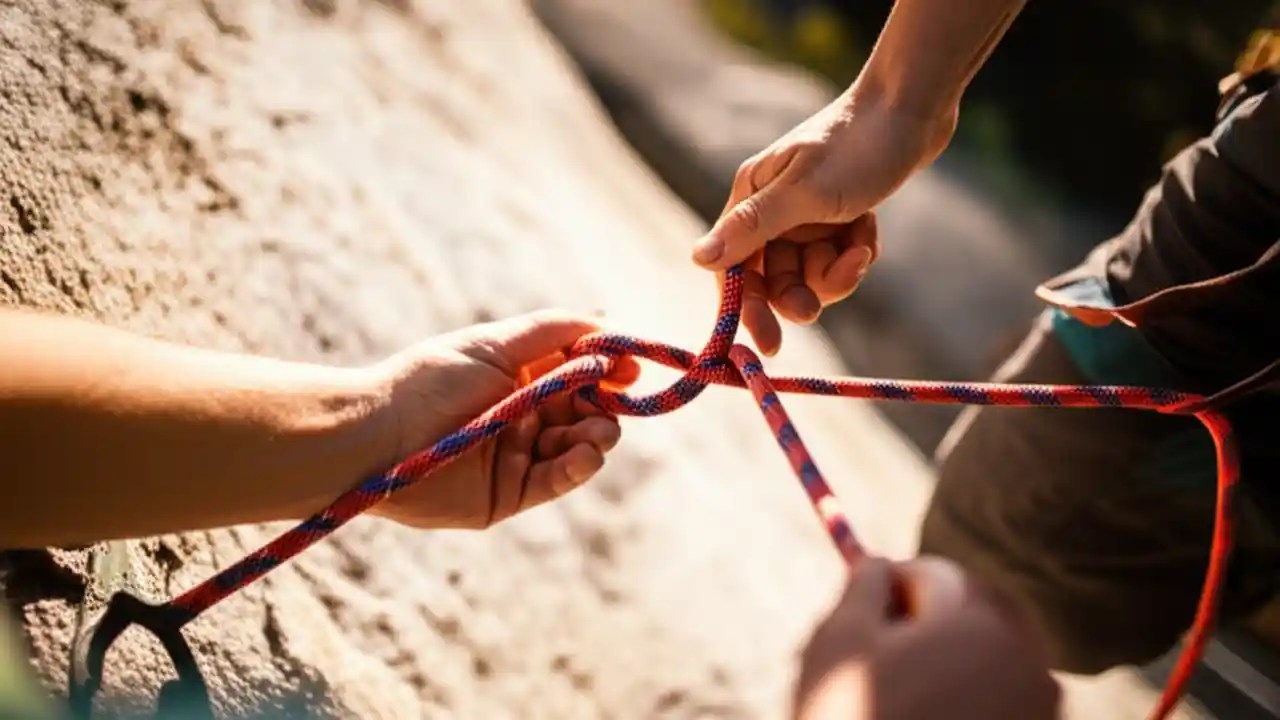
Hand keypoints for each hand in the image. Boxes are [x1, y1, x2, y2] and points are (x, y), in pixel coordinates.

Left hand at [364, 311, 638, 529]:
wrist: (378, 440)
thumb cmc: (432, 383)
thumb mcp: (496, 343)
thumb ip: (556, 330)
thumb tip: (610, 326)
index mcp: (516, 375)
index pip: (578, 370)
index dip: (608, 368)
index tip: (631, 367)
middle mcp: (521, 415)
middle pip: (585, 409)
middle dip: (607, 404)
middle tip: (615, 401)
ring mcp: (517, 456)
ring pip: (578, 446)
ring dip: (598, 435)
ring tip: (596, 431)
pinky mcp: (510, 495)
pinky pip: (557, 481)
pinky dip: (579, 467)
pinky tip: (587, 454)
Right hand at [691, 89, 955, 354]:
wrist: (913, 110)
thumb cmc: (857, 146)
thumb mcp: (805, 193)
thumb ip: (753, 227)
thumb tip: (698, 258)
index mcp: (751, 197)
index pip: (733, 267)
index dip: (746, 308)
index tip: (767, 345)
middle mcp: (771, 208)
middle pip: (773, 278)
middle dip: (802, 293)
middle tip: (821, 304)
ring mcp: (804, 214)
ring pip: (809, 274)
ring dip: (837, 271)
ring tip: (862, 247)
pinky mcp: (834, 216)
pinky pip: (836, 259)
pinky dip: (855, 252)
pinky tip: (869, 229)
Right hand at [795, 556, 1059, 719]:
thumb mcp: (839, 640)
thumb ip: (863, 585)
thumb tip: (880, 563)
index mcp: (979, 620)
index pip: (933, 576)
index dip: (891, 592)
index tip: (865, 623)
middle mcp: (1026, 656)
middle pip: (969, 613)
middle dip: (926, 626)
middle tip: (882, 667)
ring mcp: (1041, 706)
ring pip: (988, 658)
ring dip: (949, 665)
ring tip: (901, 700)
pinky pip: (1003, 699)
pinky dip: (970, 702)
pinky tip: (930, 718)